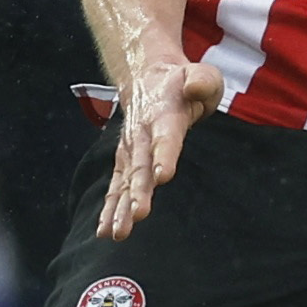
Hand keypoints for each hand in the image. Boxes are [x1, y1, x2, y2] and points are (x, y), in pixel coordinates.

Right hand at [100, 59, 222, 238]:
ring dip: (121, 207)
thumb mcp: (202, 75)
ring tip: (119, 232)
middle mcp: (142, 134)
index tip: (162, 175)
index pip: (165, 136)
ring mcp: (131, 149)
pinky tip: (104, 232)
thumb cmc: (183, 83)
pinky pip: (116, 187)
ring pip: (125, 181)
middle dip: (139, 190)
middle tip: (139, 214)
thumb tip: (195, 86)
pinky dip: (110, 209)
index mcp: (164, 114)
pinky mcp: (125, 161)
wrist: (148, 78)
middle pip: (140, 165)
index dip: (162, 154)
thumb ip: (203, 81)